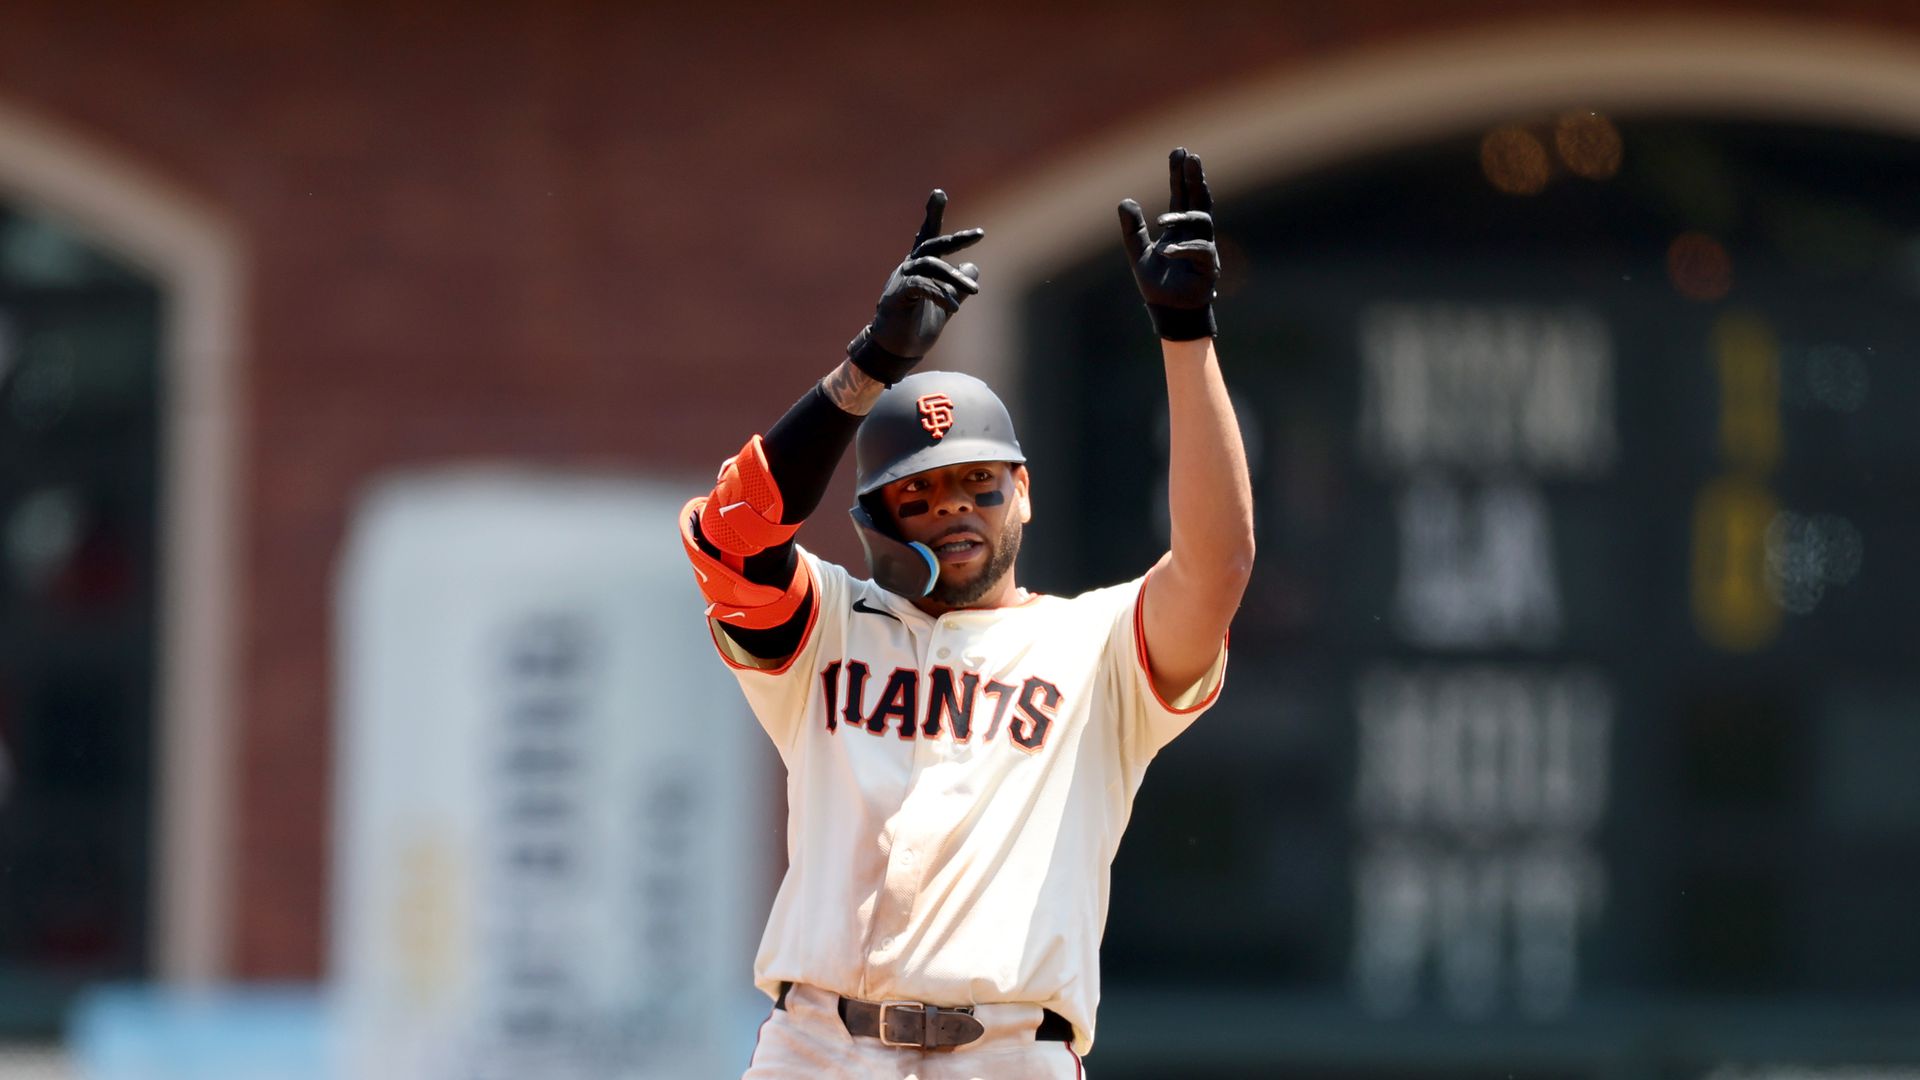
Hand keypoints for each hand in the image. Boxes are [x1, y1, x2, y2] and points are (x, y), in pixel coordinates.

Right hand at [847, 190, 984, 384]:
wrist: (895, 350)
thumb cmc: (917, 326)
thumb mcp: (945, 302)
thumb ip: (958, 285)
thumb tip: (974, 266)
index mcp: (917, 267)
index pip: (927, 237)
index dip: (933, 215)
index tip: (939, 192)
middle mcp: (907, 268)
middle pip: (931, 246)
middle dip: (954, 239)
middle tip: (978, 234)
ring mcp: (900, 281)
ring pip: (931, 267)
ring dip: (955, 278)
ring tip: (974, 291)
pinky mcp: (896, 298)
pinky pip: (919, 286)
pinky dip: (939, 294)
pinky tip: (953, 307)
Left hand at [1118, 147, 1218, 340]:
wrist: (1168, 313)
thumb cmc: (1157, 284)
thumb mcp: (1137, 253)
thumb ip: (1132, 229)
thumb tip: (1125, 200)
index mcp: (1179, 228)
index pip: (1182, 195)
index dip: (1180, 174)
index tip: (1180, 151)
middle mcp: (1194, 234)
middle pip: (1198, 199)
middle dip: (1195, 178)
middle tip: (1192, 157)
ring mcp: (1205, 248)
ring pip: (1201, 222)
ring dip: (1183, 217)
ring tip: (1160, 221)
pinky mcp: (1209, 267)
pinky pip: (1199, 251)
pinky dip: (1182, 249)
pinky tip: (1165, 251)